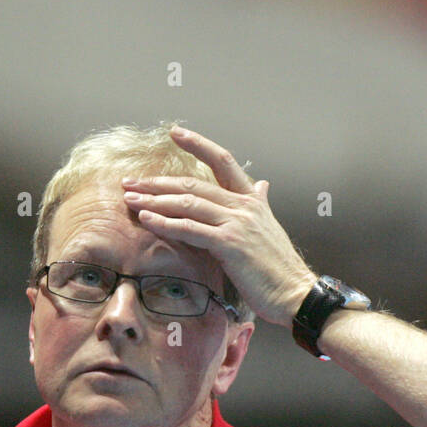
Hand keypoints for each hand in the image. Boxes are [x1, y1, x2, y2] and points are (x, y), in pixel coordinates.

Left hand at [120, 126, 316, 328]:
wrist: (296, 293)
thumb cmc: (280, 268)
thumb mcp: (271, 228)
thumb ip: (261, 204)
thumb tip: (263, 185)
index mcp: (252, 200)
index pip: (223, 161)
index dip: (199, 145)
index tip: (176, 133)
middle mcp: (244, 206)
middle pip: (193, 184)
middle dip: (157, 183)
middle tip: (130, 183)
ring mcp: (237, 223)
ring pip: (187, 204)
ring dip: (154, 201)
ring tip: (130, 200)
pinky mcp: (230, 244)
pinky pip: (190, 229)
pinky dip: (165, 223)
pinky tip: (146, 220)